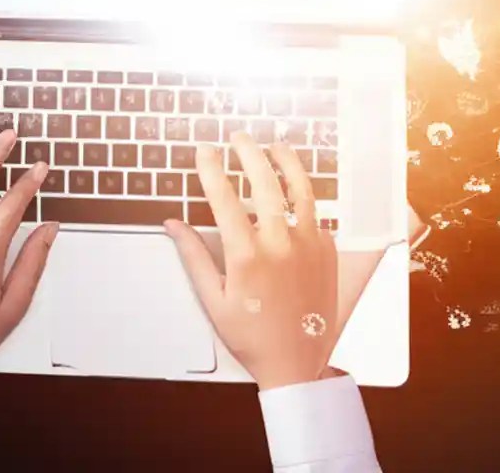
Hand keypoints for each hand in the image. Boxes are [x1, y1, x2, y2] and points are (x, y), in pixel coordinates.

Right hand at [163, 132, 337, 390]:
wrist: (297, 362)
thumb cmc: (252, 335)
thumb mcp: (212, 300)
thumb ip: (193, 257)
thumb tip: (173, 225)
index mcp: (246, 255)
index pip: (223, 198)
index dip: (211, 169)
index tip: (204, 150)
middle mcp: (280, 243)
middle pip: (263, 181)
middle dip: (247, 152)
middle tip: (237, 138)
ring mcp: (308, 244)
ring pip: (299, 188)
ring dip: (285, 161)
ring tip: (274, 145)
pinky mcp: (326, 250)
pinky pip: (315, 213)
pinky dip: (303, 195)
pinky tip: (294, 186)